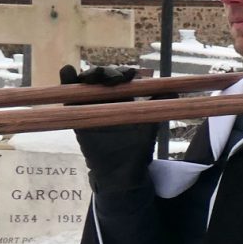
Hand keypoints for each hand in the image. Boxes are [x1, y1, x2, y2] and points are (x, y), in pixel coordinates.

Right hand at [60, 64, 155, 190]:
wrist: (121, 172)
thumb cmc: (136, 149)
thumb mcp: (149, 126)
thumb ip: (157, 108)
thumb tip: (175, 90)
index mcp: (124, 100)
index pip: (122, 80)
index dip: (124, 74)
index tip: (131, 74)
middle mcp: (106, 100)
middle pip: (103, 79)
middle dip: (106, 73)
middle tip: (113, 78)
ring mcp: (89, 106)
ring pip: (87, 85)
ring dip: (89, 76)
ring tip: (92, 76)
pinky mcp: (76, 114)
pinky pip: (69, 97)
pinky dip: (66, 82)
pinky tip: (67, 71)